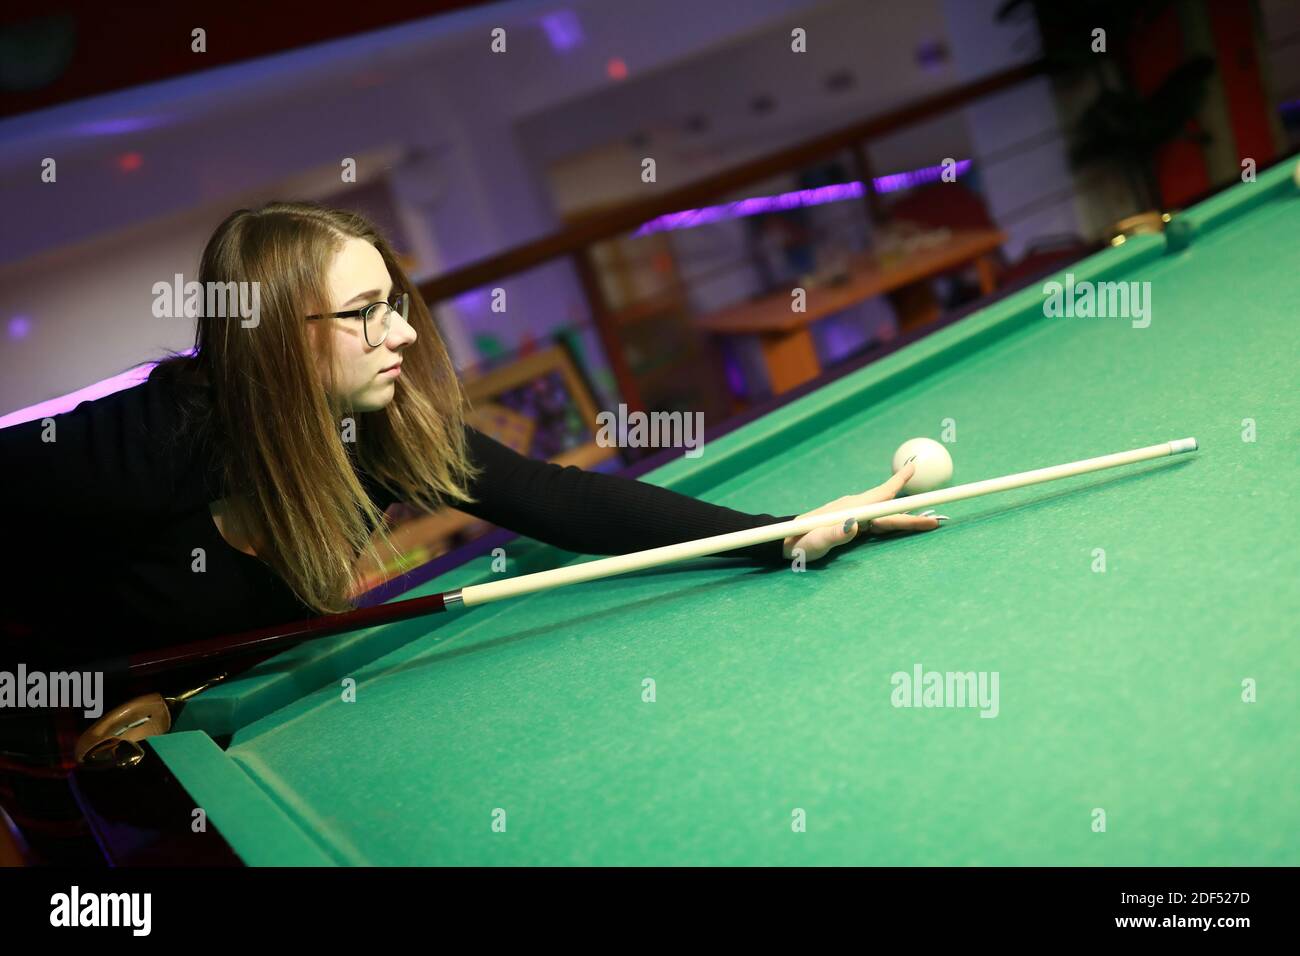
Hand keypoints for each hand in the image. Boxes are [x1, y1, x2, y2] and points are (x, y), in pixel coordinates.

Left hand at [781, 460, 945, 561]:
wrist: (785, 543)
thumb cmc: (799, 543)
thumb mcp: (815, 543)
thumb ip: (833, 535)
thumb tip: (853, 525)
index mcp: (850, 509)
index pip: (881, 495)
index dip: (899, 482)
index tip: (915, 466)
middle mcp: (855, 508)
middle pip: (890, 509)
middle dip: (914, 512)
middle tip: (938, 518)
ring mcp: (854, 516)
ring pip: (886, 516)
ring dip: (907, 519)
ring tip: (928, 522)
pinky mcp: (852, 524)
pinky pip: (878, 522)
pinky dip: (894, 522)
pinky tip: (902, 523)